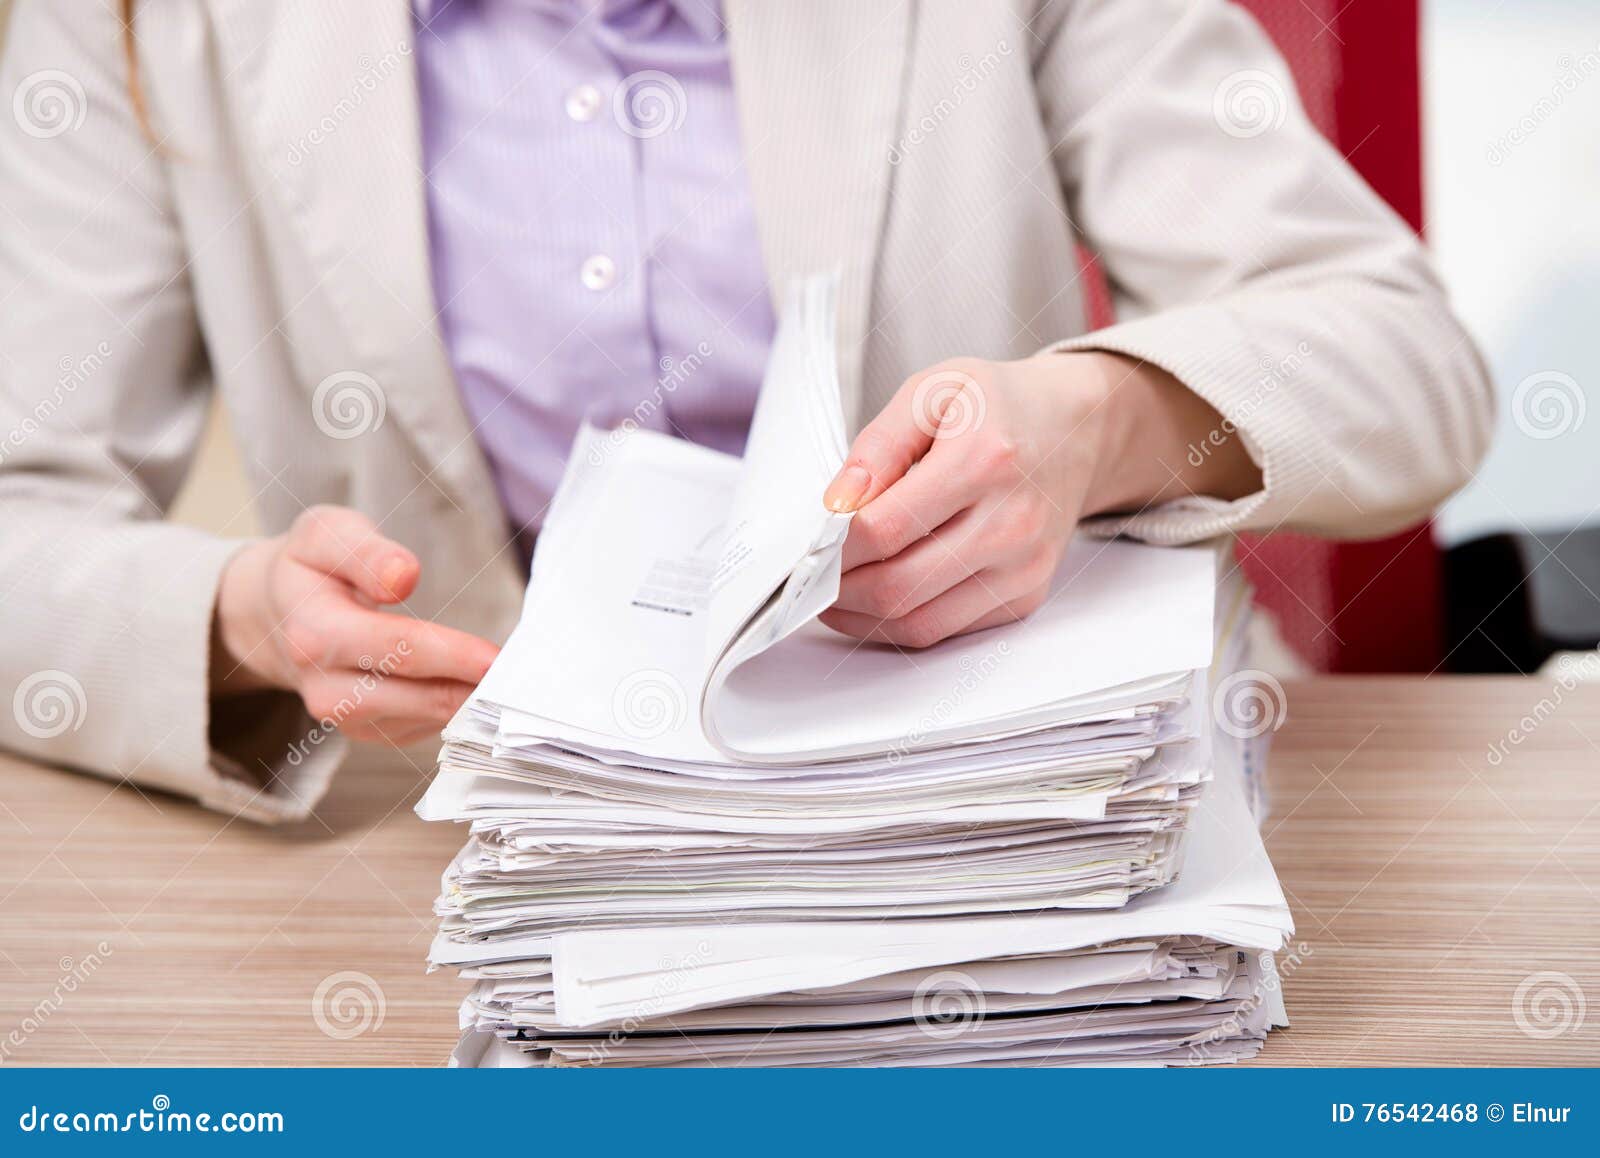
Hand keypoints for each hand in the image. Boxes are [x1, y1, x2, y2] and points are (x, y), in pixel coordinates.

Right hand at [212, 505, 499, 745]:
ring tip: (509, 684)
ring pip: (421, 720)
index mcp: (313, 632)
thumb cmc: (312, 566)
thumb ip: (365, 551)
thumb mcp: (327, 534)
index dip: (450, 654)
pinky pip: (419, 730)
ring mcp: (343, 716)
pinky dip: (454, 712)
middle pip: (413, 695)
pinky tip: (477, 689)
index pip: (395, 648)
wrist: (278, 611)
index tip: (496, 657)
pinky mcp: (365, 730)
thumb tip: (403, 577)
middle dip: (469, 687)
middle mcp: (322, 686)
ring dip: (468, 704)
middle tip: (522, 678)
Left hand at [818, 353, 1259, 647]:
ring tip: (833, 590)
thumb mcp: (932, 390)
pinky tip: (875, 596)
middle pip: (897, 586)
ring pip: (917, 622)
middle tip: (808, 577)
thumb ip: (877, 447)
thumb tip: (835, 505)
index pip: (885, 528)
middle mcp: (1011, 522)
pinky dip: (897, 622)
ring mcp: (1022, 567)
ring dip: (860, 616)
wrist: (1075, 430)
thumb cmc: (998, 406)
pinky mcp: (1024, 596)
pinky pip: (944, 631)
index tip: (807, 541)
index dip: (832, 546)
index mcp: (985, 459)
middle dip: (836, 590)